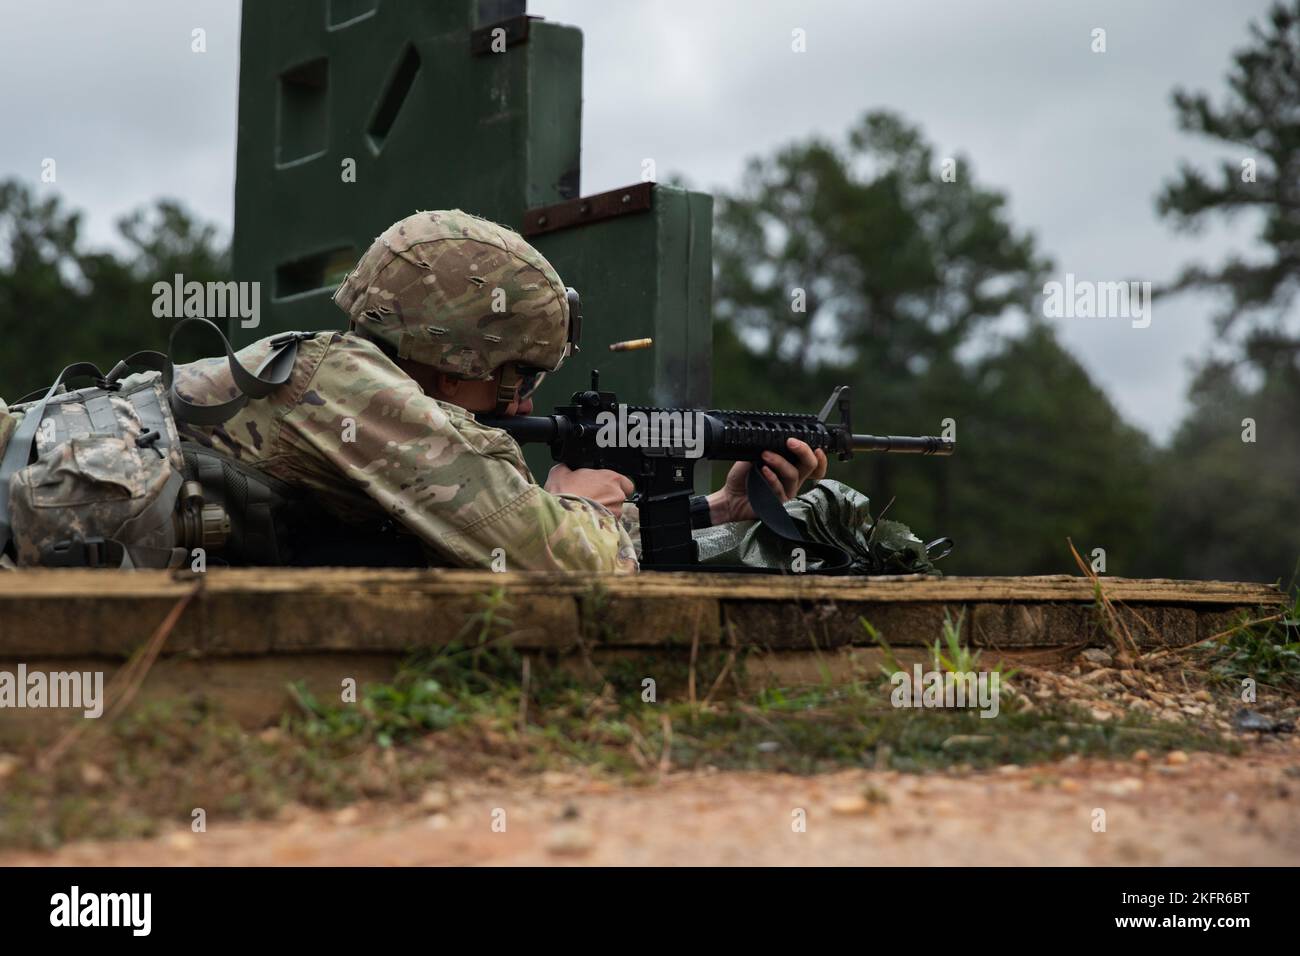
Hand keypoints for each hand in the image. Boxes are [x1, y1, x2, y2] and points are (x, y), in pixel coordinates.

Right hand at [545, 464, 634, 515]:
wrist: (561, 517)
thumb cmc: (563, 494)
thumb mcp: (560, 472)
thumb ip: (569, 469)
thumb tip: (566, 469)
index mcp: (611, 478)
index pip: (626, 482)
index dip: (616, 486)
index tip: (606, 488)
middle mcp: (618, 495)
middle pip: (620, 498)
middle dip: (609, 499)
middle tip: (593, 500)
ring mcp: (616, 512)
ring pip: (615, 512)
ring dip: (605, 512)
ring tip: (588, 512)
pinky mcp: (610, 526)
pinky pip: (609, 524)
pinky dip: (601, 523)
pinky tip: (587, 520)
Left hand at [706, 438, 827, 524]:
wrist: (730, 498)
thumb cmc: (742, 479)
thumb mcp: (751, 458)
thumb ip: (763, 449)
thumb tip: (768, 438)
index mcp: (791, 468)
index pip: (813, 463)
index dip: (819, 456)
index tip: (812, 444)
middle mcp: (793, 481)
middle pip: (811, 466)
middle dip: (804, 451)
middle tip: (791, 442)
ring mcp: (786, 492)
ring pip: (793, 475)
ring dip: (780, 462)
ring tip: (765, 455)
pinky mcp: (778, 503)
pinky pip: (779, 489)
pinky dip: (772, 478)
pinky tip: (764, 470)